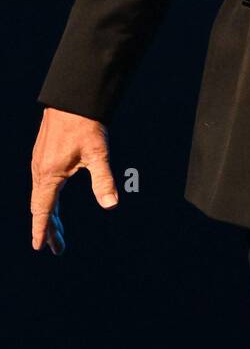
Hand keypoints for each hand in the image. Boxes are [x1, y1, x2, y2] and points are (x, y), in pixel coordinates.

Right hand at [30, 107, 118, 252]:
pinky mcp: (44, 156)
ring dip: (49, 216)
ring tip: (58, 233)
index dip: (42, 230)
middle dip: (49, 228)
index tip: (40, 247)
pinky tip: (55, 204)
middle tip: (58, 249)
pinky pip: (42, 185)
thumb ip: (104, 180)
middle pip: (41, 207)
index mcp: (50, 174)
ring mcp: (40, 163)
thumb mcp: (98, 154)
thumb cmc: (86, 125)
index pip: (42, 210)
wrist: (73, 99)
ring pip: (41, 196)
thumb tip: (111, 204)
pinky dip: (48, 201)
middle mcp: (40, 170)